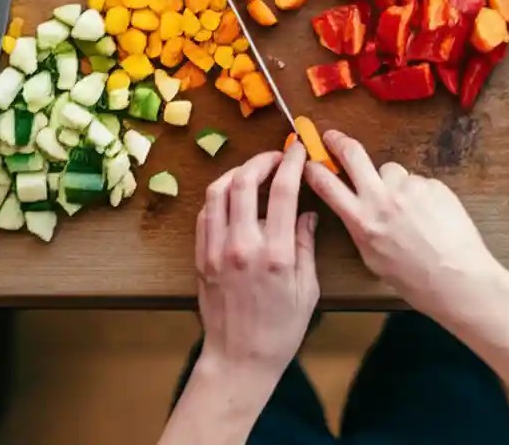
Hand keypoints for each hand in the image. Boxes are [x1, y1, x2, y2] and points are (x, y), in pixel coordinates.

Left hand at [195, 144, 319, 382]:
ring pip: (218, 191)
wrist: (239, 357)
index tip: (298, 150)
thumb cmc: (280, 329)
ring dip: (237, 173)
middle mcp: (243, 246)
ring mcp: (216, 249)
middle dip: (262, 160)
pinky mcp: (200, 256)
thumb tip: (307, 213)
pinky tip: (233, 197)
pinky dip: (219, 196)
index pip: (283, 192)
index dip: (291, 163)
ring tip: (253, 172)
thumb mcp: (307, 289)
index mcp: (276, 254)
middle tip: (275, 157)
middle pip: (245, 182)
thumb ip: (306, 246)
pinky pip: (205, 213)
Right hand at [303, 130, 505, 325]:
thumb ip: (361, 228)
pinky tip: (430, 215)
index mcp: (361, 220)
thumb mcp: (372, 258)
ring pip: (392, 171)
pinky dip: (420, 194)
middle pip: (353, 155)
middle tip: (333, 136)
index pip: (326, 184)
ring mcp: (409, 188)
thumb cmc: (415, 278)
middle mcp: (381, 199)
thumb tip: (357, 211)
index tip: (309, 160)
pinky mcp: (432, 185)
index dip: (313, 168)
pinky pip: (418, 181)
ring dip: (393, 182)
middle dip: (338, 141)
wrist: (457, 278)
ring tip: (410, 210)